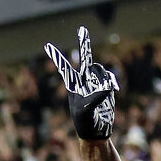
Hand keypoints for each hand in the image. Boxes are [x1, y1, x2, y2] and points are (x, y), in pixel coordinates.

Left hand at [44, 25, 119, 141]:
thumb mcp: (87, 112)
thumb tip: (106, 85)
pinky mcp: (106, 86)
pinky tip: (113, 91)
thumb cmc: (85, 123)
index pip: (64, 68)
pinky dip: (112, 82)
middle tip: (82, 29)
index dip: (57, 57)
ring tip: (104, 91)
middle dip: (84, 44)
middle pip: (84, 59)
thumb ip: (96, 97)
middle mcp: (83, 81)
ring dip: (104, 77)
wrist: (96, 131)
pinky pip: (110, 78)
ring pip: (101, 70)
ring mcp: (95, 82)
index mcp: (73, 86)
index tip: (47, 45)